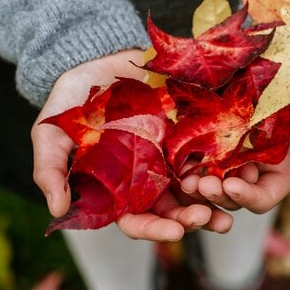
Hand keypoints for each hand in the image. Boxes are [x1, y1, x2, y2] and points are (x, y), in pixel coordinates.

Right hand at [31, 49, 232, 239]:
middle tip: (210, 220)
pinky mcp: (189, 130)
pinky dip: (223, 164)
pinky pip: (210, 152)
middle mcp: (148, 178)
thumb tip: (57, 211)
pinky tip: (239, 170)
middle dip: (192, 218)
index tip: (174, 232)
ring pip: (197, 187)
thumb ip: (50, 170)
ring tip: (232, 204)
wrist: (95, 56)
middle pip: (174, 209)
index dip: (154, 230)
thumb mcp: (51, 134)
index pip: (137, 220)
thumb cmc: (70, 101)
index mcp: (118, 188)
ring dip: (215, 200)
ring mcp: (171, 154)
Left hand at [181, 109, 289, 212]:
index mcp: (280, 170)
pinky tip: (178, 156)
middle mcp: (254, 165)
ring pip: (210, 178)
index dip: (248, 197)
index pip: (263, 198)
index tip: (232, 186)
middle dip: (216, 193)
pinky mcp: (212, 128)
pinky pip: (195, 152)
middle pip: (231, 194)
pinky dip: (186, 158)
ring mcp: (232, 148)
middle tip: (201, 184)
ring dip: (197, 182)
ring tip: (186, 177)